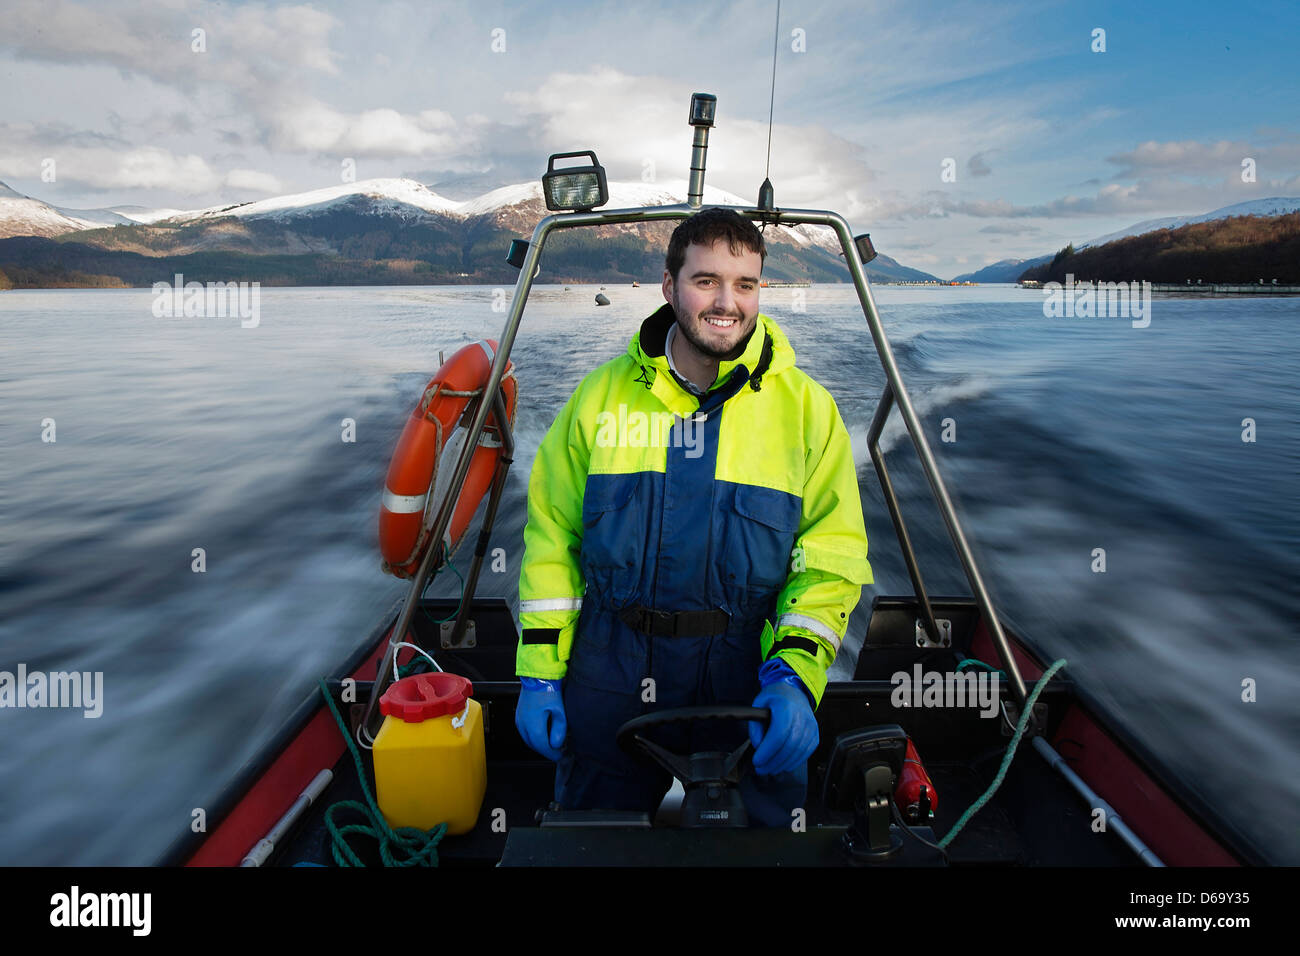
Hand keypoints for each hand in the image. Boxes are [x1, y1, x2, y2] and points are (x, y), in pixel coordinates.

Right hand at [516, 677, 566, 761]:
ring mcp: (519, 719)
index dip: (552, 754)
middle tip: (558, 751)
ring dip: (539, 744)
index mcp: (533, 725)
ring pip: (528, 739)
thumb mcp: (559, 710)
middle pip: (534, 745)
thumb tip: (557, 744)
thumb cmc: (548, 689)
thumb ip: (559, 730)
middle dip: (546, 750)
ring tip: (552, 743)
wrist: (536, 674)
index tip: (560, 756)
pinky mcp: (518, 715)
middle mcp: (523, 724)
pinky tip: (543, 733)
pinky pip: (525, 732)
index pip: (542, 746)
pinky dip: (534, 736)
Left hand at [748, 660, 817, 775]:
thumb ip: (756, 727)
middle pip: (789, 746)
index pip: (778, 734)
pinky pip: (807, 752)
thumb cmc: (775, 697)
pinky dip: (795, 762)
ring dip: (783, 764)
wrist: (794, 690)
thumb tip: (759, 747)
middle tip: (761, 769)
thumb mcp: (758, 705)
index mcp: (786, 707)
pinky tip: (784, 765)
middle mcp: (802, 717)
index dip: (767, 751)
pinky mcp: (815, 733)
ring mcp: (811, 726)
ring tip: (770, 769)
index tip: (757, 761)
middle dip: (773, 762)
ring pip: (798, 752)